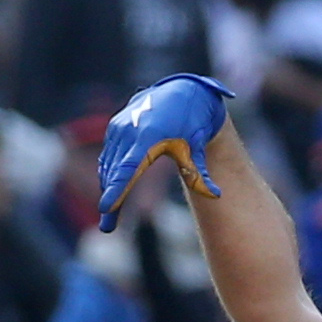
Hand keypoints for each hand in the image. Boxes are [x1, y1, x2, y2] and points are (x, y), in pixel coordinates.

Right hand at [92, 73, 230, 228]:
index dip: (116, 190)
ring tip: (110, 217)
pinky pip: (109, 157)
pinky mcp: (115, 128)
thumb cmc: (192, 123)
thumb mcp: (197, 147)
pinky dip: (109, 175)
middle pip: (115, 173)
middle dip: (110, 201)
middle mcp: (130, 130)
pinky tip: (111, 191)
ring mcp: (119, 128)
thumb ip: (199, 173)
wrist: (181, 92)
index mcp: (150, 136)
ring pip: (109, 166)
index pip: (129, 169)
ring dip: (108, 190)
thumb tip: (216, 195)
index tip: (106, 209)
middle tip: (108, 228)